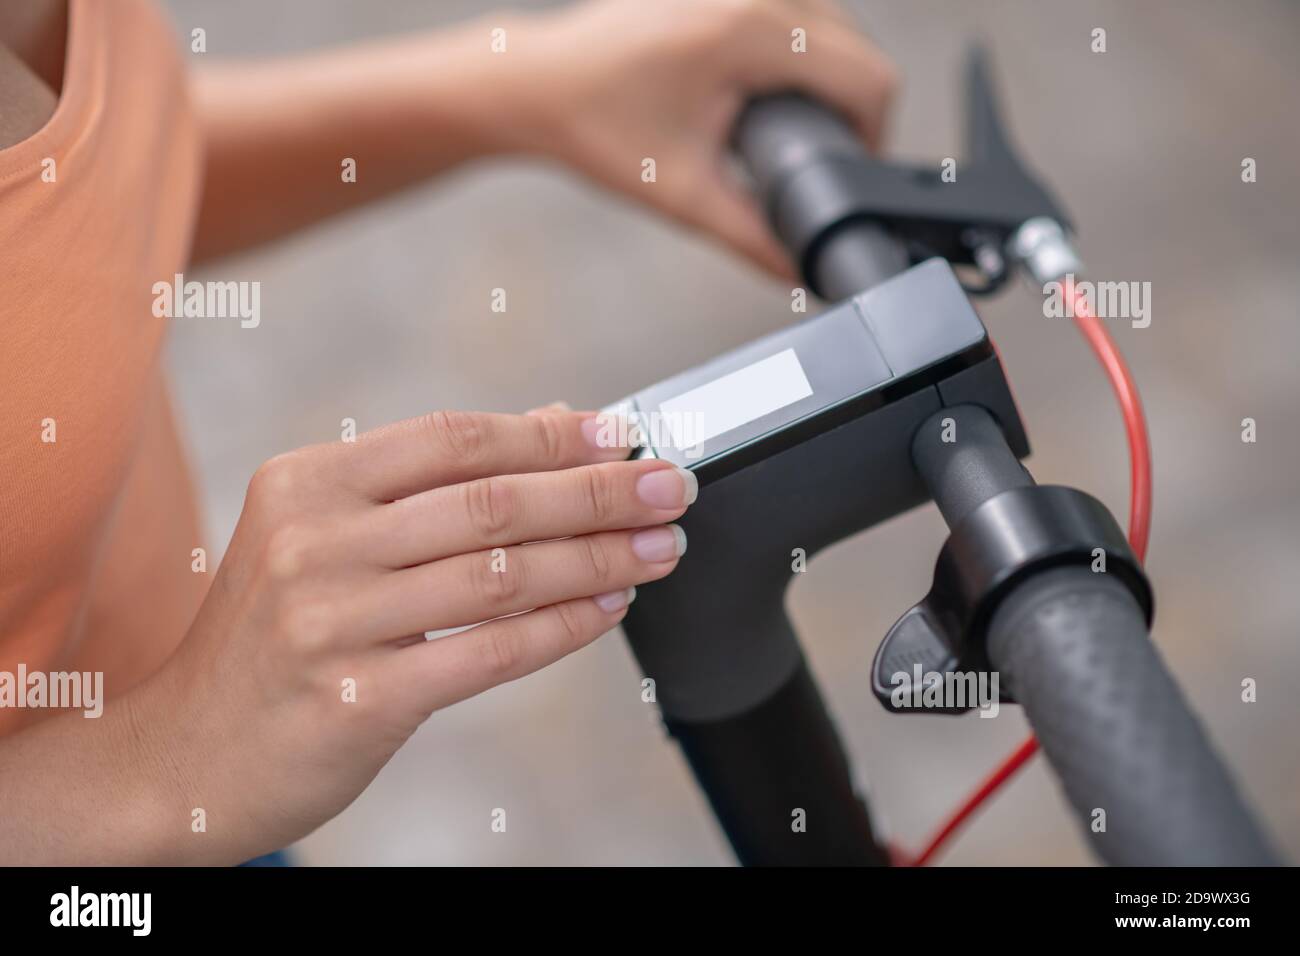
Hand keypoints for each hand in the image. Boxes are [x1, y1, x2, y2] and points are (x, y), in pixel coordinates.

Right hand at [131, 408, 694, 862]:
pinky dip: (564, 626)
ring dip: (600, 558)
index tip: (623, 433)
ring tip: (660, 546)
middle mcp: (315, 542)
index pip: (455, 439)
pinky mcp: (361, 698)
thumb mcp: (327, 537)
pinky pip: (492, 651)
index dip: (551, 434)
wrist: (188, 752)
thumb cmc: (275, 638)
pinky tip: (610, 608)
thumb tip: (551, 427)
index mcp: (307, 482)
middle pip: (492, 502)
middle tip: (673, 486)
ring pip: (504, 575)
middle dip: (600, 492)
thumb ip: (431, 484)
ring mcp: (333, 621)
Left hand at [516, 0, 898, 277]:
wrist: (537, 84)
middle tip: (817, 160)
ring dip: (830, 77)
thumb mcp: (684, 196)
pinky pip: (798, 11)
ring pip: (833, 24)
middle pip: (859, 48)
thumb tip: (804, 270)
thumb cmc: (594, 126)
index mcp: (751, 33)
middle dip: (853, 109)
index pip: (867, 80)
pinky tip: (774, 91)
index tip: (848, 171)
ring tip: (794, 129)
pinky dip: (801, 51)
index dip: (873, 137)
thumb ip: (754, 238)